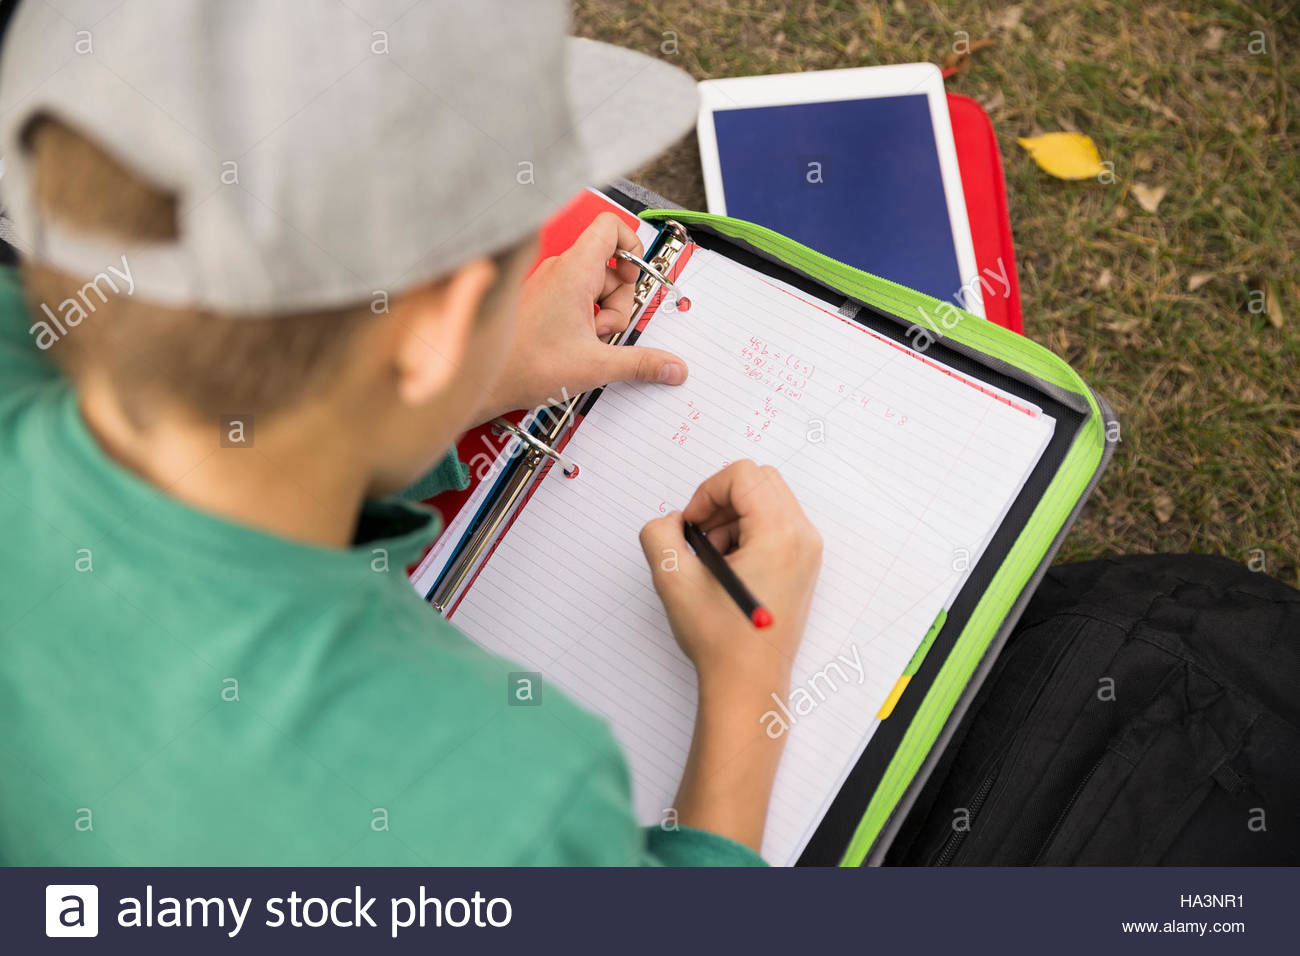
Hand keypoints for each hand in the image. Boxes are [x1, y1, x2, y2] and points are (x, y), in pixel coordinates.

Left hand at [474, 213, 688, 421]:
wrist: (480, 380)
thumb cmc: (523, 365)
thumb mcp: (596, 366)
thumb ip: (641, 363)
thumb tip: (673, 367)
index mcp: (573, 270)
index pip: (610, 226)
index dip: (632, 245)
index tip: (637, 276)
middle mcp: (559, 270)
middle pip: (611, 266)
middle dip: (619, 301)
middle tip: (607, 330)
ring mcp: (549, 284)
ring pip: (595, 286)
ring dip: (603, 315)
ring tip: (588, 341)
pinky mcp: (542, 300)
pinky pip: (578, 298)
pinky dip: (586, 319)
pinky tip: (576, 344)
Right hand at [639, 460, 821, 697]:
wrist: (748, 684)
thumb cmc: (720, 639)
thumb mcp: (673, 580)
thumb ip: (659, 534)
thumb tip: (673, 521)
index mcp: (779, 534)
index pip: (743, 475)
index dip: (707, 492)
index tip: (691, 525)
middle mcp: (802, 537)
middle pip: (760, 481)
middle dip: (722, 501)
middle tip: (700, 535)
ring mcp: (808, 551)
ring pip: (767, 501)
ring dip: (733, 518)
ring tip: (713, 559)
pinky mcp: (803, 565)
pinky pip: (775, 524)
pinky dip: (748, 532)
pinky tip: (729, 568)